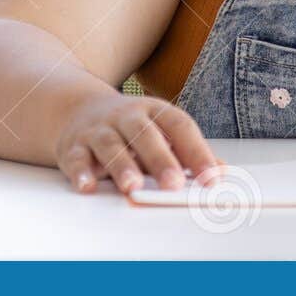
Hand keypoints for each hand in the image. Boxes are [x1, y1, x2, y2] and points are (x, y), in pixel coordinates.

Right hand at [53, 90, 222, 194]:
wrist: (77, 109)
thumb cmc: (128, 128)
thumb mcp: (159, 131)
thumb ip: (187, 152)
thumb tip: (222, 171)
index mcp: (153, 112)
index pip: (179, 126)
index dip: (196, 151)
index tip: (212, 178)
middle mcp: (125, 117)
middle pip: (144, 134)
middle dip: (160, 160)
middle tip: (174, 184)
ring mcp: (98, 130)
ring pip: (110, 145)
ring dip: (122, 166)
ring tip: (132, 187)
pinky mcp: (73, 146)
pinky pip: (77, 158)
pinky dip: (81, 172)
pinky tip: (88, 186)